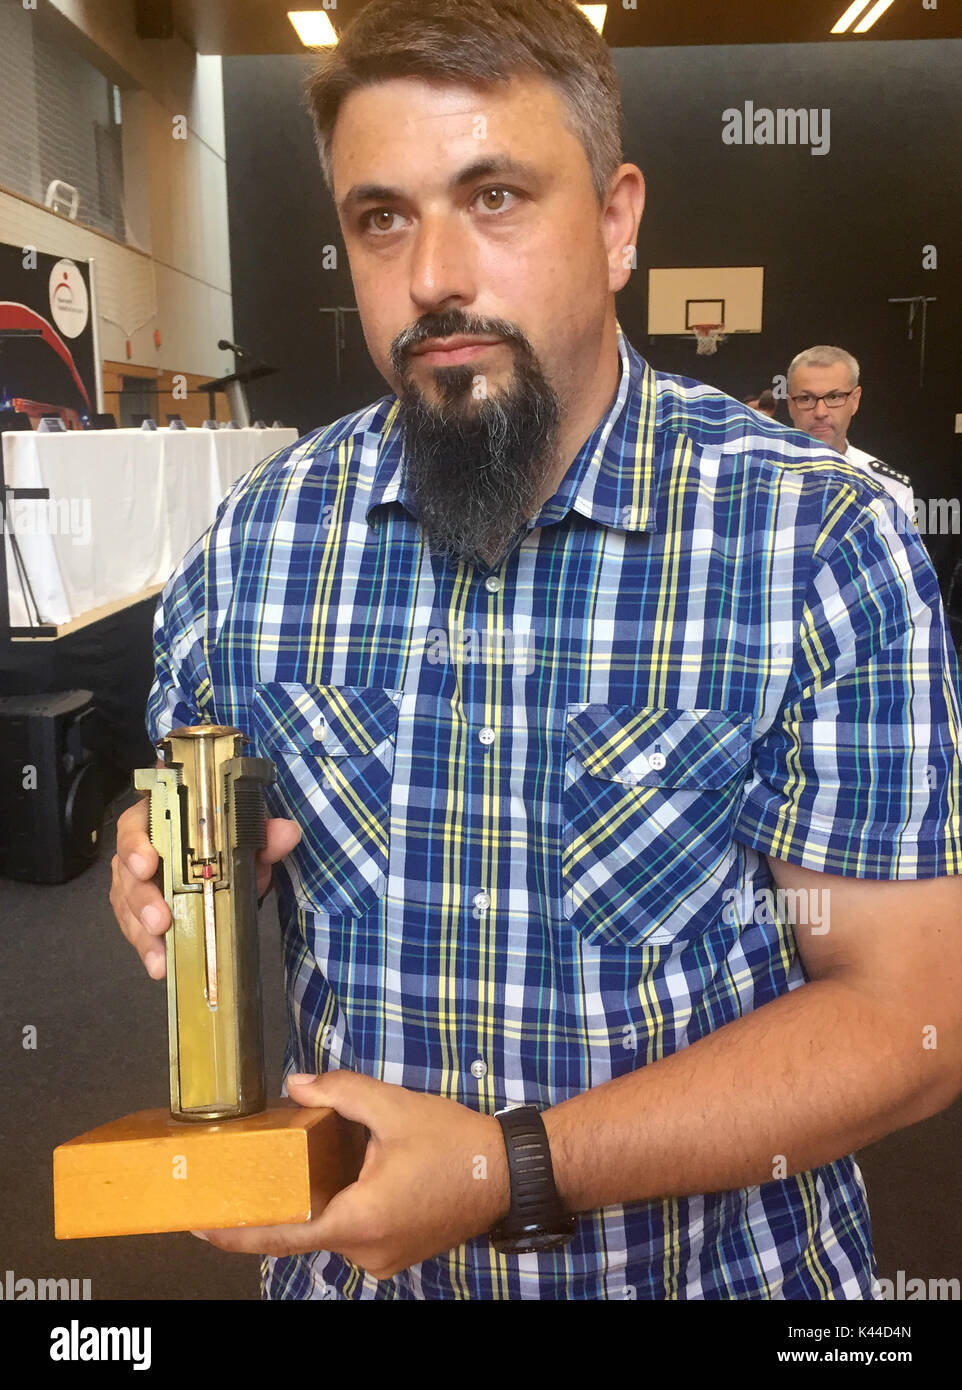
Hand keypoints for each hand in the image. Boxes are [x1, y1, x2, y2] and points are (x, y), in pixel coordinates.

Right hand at [109, 788, 301, 979]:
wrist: (226, 863)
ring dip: (143, 932)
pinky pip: (136, 930)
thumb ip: (265, 834)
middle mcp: (141, 850)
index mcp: (161, 820)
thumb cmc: (226, 842)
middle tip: (160, 921)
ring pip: (127, 906)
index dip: (136, 845)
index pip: (135, 825)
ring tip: (161, 955)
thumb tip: (285, 833)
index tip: (147, 865)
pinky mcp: (138, 913)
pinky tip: (160, 966)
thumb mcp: (246, 837)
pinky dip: (149, 948)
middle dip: (142, 899)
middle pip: (126, 873)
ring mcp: (136, 883)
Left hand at [192, 1073, 511, 1280]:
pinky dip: (343, 1203)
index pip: (281, 1234)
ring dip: (318, 1196)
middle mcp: (365, 1250)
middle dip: (280, 1198)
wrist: (511, 1173)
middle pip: (303, 1228)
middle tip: (253, 1168)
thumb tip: (296, 1085)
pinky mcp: (395, 1251)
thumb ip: (341, 1093)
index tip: (199, 1225)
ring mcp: (382, 1257)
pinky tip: (351, 1170)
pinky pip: (353, 1229)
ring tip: (317, 1157)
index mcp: (359, 1220)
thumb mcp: (394, 1108)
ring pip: (330, 1226)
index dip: (235, 1232)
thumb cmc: (458, 1145)